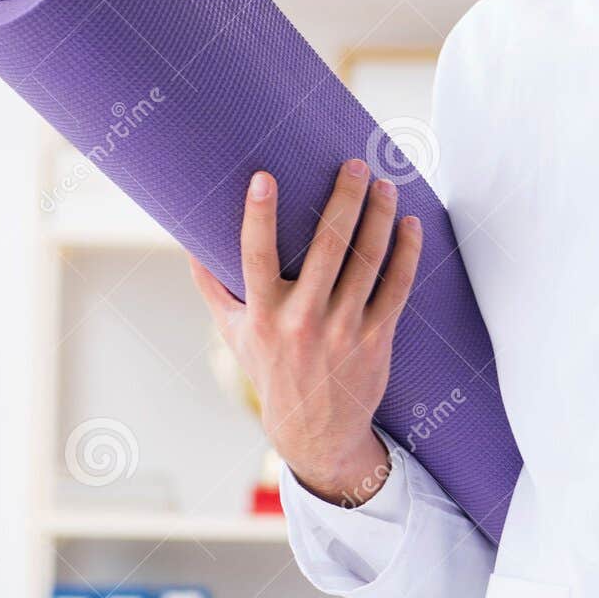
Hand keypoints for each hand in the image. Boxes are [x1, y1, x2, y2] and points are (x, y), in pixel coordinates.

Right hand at [187, 157, 421, 507]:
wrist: (317, 433)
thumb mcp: (235, 335)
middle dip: (344, 200)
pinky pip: (397, 287)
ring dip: (380, 217)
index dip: (258, 217)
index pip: (255, 257)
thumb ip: (213, 288)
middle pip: (327, 248)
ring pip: (367, 261)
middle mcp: (303, 321)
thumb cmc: (273, 372)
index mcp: (263, 315)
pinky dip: (406, 253)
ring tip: (386, 185)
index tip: (264, 177)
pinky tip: (411, 225)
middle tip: (355, 164)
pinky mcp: (376, 338)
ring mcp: (343, 330)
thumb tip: (187, 243)